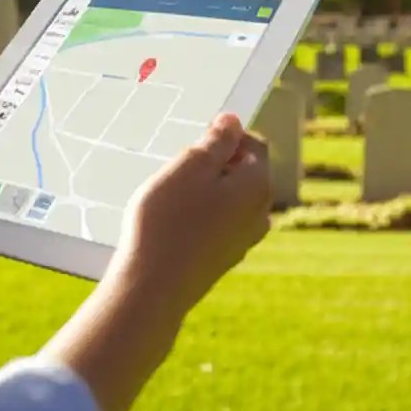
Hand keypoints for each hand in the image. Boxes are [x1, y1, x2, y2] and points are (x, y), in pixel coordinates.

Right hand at [107, 112, 271, 312]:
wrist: (151, 290)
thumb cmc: (168, 222)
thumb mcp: (189, 166)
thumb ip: (216, 140)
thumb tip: (233, 121)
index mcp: (258, 186)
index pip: (254, 144)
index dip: (225, 136)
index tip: (193, 141)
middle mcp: (259, 214)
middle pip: (242, 172)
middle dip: (212, 165)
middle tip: (177, 172)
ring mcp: (243, 240)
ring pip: (226, 200)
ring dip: (201, 191)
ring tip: (169, 199)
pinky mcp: (222, 259)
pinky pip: (215, 224)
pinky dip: (196, 217)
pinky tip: (170, 225)